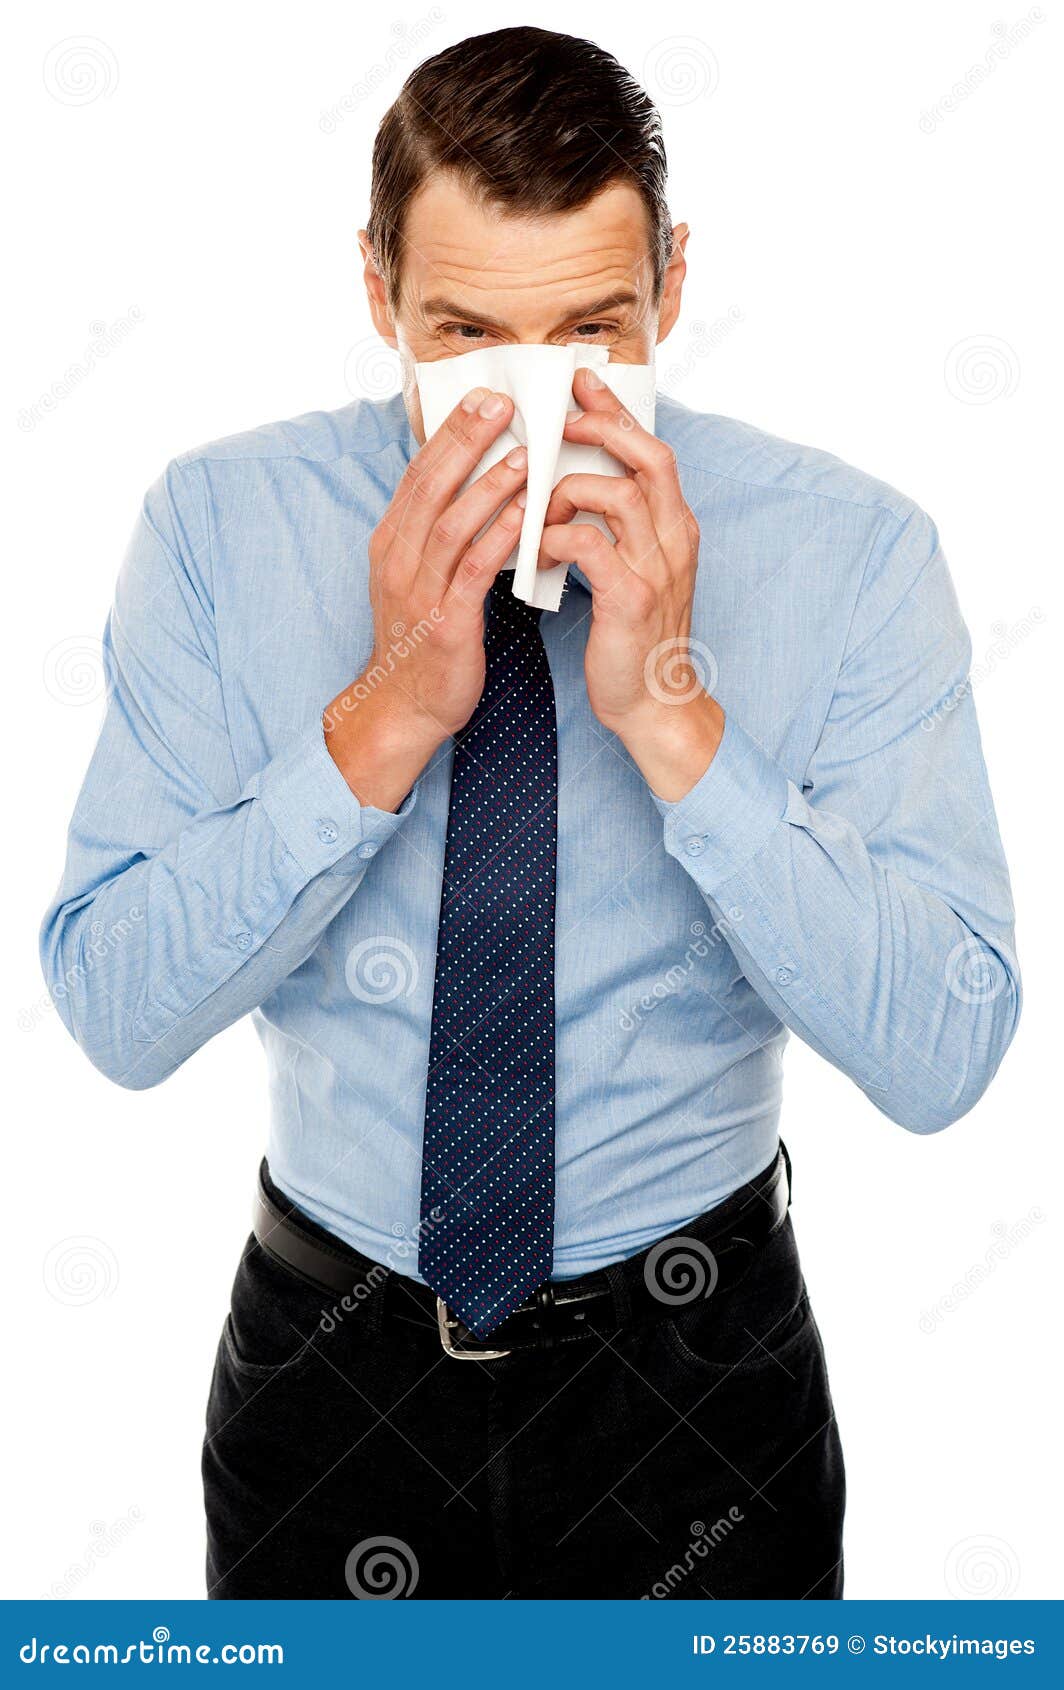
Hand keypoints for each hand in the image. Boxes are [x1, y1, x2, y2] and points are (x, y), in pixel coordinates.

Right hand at [325, 387, 526, 810]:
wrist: (405, 705)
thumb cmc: (423, 638)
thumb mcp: (418, 576)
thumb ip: (437, 532)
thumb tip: (472, 485)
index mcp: (391, 541)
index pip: (420, 473)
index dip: (450, 432)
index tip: (482, 397)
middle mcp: (398, 559)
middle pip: (431, 486)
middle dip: (467, 441)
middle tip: (502, 404)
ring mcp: (418, 590)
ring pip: (452, 523)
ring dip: (489, 486)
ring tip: (526, 455)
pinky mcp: (445, 623)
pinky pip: (472, 571)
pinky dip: (499, 539)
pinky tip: (526, 516)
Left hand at [539, 366, 723, 800]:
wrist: (652, 702)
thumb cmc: (633, 636)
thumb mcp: (635, 569)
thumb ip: (618, 527)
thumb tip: (576, 483)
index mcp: (675, 526)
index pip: (652, 449)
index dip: (618, 413)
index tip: (583, 385)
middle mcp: (674, 538)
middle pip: (647, 456)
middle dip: (600, 429)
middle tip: (559, 423)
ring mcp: (656, 567)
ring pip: (614, 494)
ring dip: (566, 493)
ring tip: (540, 516)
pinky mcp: (630, 597)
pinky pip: (589, 543)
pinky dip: (557, 537)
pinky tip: (541, 555)